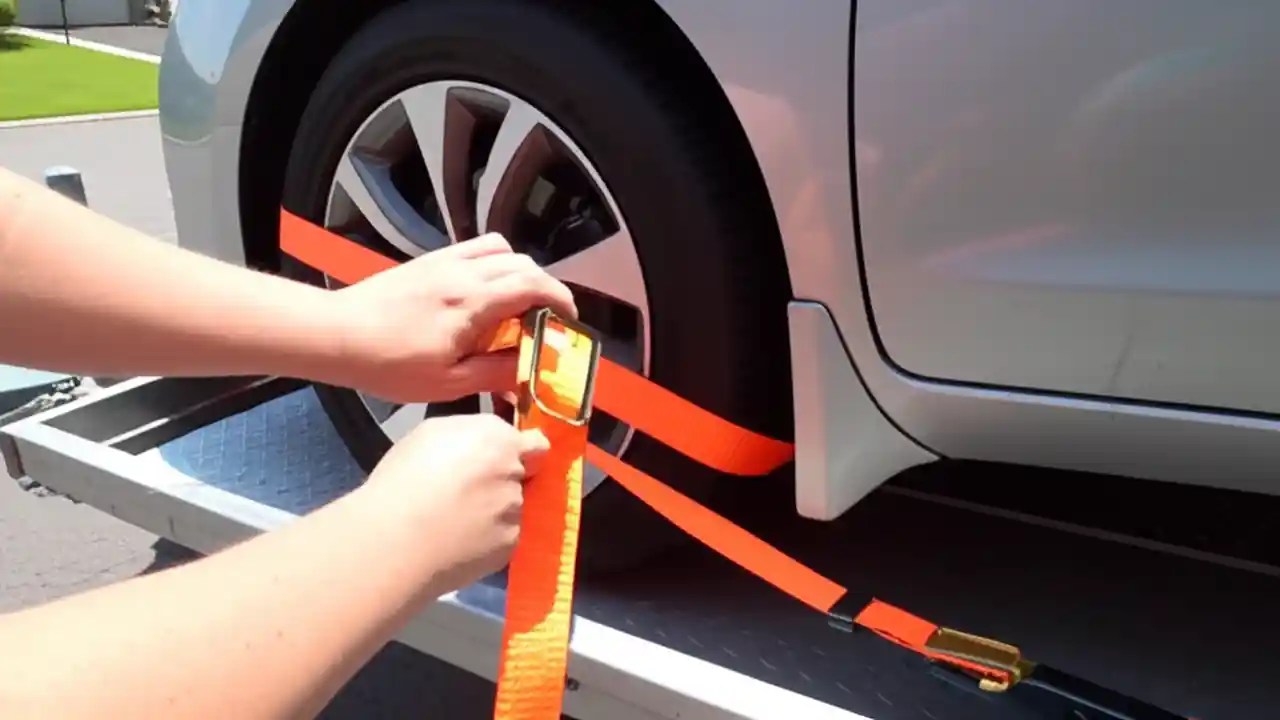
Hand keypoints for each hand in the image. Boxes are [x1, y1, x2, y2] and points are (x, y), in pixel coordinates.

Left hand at [326, 234, 575, 402]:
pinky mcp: (429, 261)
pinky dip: (494, 264)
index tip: (567, 322)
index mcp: (474, 302)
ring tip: (515, 307)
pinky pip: (476, 249)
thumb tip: (530, 371)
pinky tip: (484, 294)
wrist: (337, 335)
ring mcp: (445, 262)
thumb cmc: (387, 363)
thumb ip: (496, 373)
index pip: (536, 285)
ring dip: (520, 275)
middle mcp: (464, 272)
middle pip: (525, 265)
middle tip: (543, 324)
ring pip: (503, 252)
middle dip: (544, 292)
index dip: (561, 301)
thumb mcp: (448, 383)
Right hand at [361, 414, 548, 591]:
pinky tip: (458, 543)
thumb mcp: (432, 433)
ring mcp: (514, 512)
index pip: (537, 443)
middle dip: (500, 481)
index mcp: (498, 440)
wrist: (396, 540)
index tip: (501, 459)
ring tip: (455, 522)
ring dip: (493, 512)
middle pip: (518, 476)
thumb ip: (471, 433)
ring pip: (510, 508)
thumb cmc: (404, 478)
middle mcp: (514, 474)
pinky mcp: (508, 546)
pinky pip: (502, 537)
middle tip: (465, 493)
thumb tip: (486, 442)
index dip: (520, 451)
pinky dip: (487, 539)